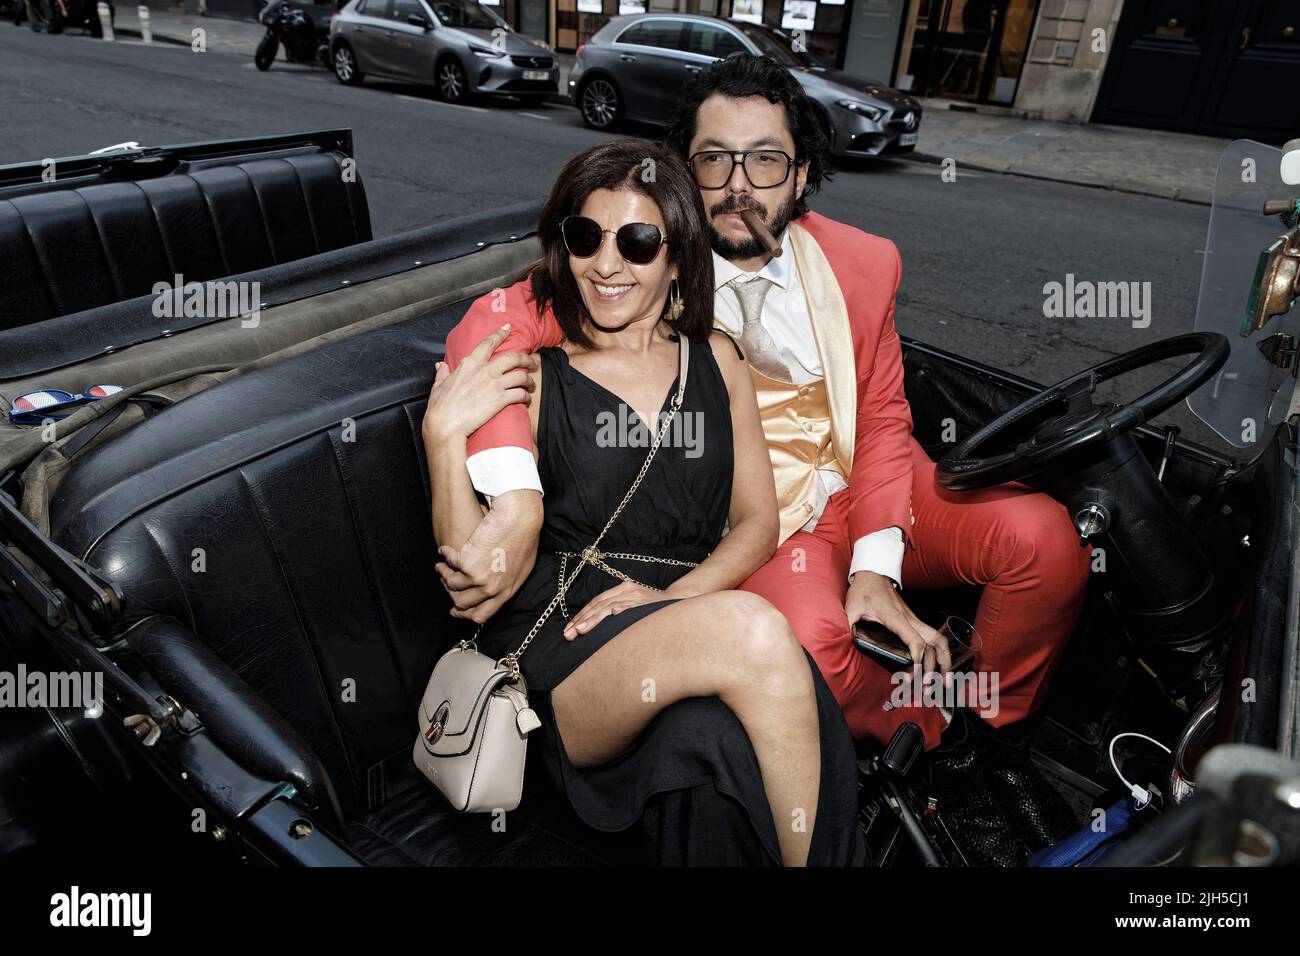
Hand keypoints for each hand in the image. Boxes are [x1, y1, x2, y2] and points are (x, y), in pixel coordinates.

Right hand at [421, 324, 536, 445]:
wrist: (446, 425)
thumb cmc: (440, 407)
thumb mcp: (438, 385)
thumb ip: (442, 373)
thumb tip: (440, 365)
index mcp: (470, 364)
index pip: (488, 343)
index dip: (500, 334)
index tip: (508, 328)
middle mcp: (484, 370)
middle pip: (513, 357)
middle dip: (526, 358)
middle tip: (532, 362)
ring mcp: (494, 384)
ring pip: (521, 376)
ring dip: (529, 380)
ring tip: (531, 385)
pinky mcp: (501, 400)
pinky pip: (521, 394)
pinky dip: (526, 396)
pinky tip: (526, 399)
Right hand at [435, 490, 541, 623]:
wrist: (519, 519)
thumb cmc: (524, 537)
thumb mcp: (523, 568)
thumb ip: (507, 583)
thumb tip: (494, 590)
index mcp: (506, 593)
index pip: (481, 615)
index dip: (465, 613)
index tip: (456, 608)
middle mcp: (491, 590)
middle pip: (462, 603)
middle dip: (451, 594)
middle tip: (446, 583)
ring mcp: (478, 578)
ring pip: (451, 585)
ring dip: (444, 574)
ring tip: (441, 566)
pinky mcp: (467, 562)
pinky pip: (449, 563)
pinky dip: (444, 556)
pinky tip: (444, 550)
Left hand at [562, 580, 661, 640]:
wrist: (679, 601)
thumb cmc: (652, 608)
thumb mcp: (632, 606)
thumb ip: (615, 611)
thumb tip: (591, 627)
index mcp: (621, 589)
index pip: (596, 602)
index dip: (581, 615)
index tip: (568, 630)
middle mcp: (627, 589)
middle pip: (599, 604)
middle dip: (582, 620)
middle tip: (570, 634)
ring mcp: (638, 595)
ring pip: (611, 606)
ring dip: (595, 619)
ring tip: (582, 629)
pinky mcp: (648, 602)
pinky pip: (633, 605)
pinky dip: (623, 608)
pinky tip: (614, 613)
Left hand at [845, 571, 950, 680]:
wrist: (873, 574)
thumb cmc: (864, 590)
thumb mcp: (851, 608)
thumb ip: (848, 625)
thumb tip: (843, 642)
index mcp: (896, 618)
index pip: (914, 640)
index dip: (917, 658)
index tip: (914, 673)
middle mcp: (910, 620)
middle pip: (934, 642)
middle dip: (937, 666)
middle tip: (931, 686)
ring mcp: (914, 621)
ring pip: (938, 640)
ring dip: (945, 660)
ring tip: (945, 680)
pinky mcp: (914, 622)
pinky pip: (933, 638)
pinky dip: (939, 653)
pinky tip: (938, 667)